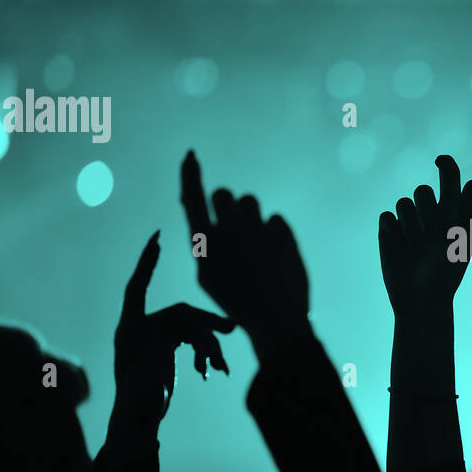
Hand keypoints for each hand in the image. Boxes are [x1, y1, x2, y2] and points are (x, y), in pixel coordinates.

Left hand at [113, 230, 234, 424]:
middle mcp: (141, 329)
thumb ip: (165, 343)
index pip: (137, 286)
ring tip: (220, 368)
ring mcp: (155, 339)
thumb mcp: (149, 371)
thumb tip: (186, 326)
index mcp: (129, 329)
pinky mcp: (167, 350)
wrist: (137, 424)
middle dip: (206, 323)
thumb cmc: (136, 401)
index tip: (157, 238)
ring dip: (208, 347)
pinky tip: (209, 373)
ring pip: (191, 330)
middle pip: (181, 314)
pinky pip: (191, 342)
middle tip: (231, 329)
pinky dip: (203, 354)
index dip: (146, 262)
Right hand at [180, 150, 309, 348]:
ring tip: (255, 245)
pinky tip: (275, 256)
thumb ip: (205, 244)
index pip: (192, 198)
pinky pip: (275, 219)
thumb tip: (202, 216)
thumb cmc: (237, 300)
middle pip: (223, 194)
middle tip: (233, 226)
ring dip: (249, 216)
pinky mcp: (281, 231)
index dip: (190, 174)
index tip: (191, 154)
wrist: (275, 317)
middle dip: (226, 204)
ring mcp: (256, 228)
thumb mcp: (208, 275)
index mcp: (204, 243)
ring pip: (249, 201)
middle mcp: (227, 229)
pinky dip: (274, 233)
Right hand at [379, 155, 471, 316]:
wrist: (423, 298)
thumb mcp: (463, 240)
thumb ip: (467, 210)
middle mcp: (428, 214)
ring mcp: (406, 223)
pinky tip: (399, 246)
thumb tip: (471, 181)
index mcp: (450, 213)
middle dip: (427, 210)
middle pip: (422, 191)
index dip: (445, 165)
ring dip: (410, 224)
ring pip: (403, 203)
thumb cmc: (448, 272)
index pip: (448, 178)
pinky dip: (393, 229)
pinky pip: (386, 216)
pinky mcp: (387, 232)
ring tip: (416, 246)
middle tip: (432, 235)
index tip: (439, 162)